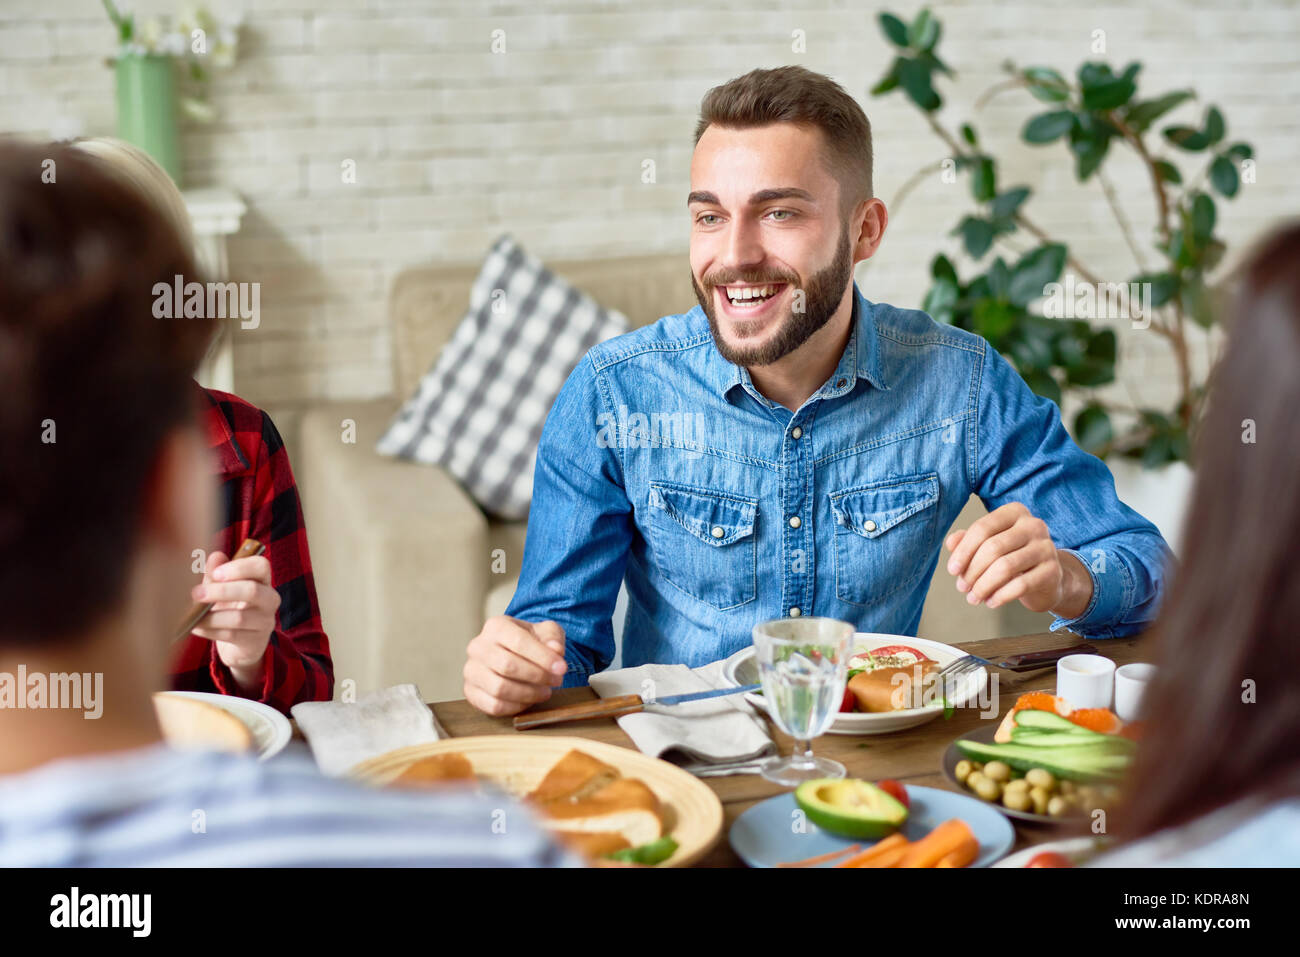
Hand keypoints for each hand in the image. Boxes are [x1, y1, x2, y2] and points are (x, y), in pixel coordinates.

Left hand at [191, 549, 278, 691]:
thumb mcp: (221, 588)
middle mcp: (269, 599)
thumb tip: (216, 556)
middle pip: (252, 590)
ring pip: (239, 617)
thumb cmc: (229, 608)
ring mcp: (265, 622)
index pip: (261, 566)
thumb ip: (216, 573)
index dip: (239, 567)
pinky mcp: (255, 642)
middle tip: (196, 593)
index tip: (216, 574)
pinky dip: (210, 631)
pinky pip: (231, 635)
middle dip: (221, 591)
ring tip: (193, 616)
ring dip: (211, 616)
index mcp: (262, 580)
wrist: (238, 644)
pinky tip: (197, 628)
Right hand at [464, 616, 566, 716]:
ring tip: (545, 692)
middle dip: (537, 676)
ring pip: (499, 688)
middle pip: (508, 666)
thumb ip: (553, 638)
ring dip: (528, 693)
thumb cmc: (530, 642)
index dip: (543, 657)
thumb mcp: (546, 633)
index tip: (562, 668)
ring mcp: (471, 670)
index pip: (519, 641)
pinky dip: (515, 707)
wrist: (511, 654)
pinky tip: (529, 701)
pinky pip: (493, 705)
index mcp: (496, 626)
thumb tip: (556, 650)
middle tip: (556, 681)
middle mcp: (478, 646)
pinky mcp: (471, 692)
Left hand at [944, 503, 1090, 616]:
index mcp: (1014, 512)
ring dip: (983, 586)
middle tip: (962, 587)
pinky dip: (1000, 596)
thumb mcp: (989, 545)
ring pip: (1005, 567)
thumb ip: (967, 541)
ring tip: (974, 597)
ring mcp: (1046, 547)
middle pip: (993, 548)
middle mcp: (1033, 525)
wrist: (1048, 577)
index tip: (952, 570)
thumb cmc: (1011, 557)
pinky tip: (991, 602)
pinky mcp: (1053, 571)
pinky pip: (1021, 585)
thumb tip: (950, 543)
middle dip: (972, 571)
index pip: (982, 528)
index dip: (963, 551)